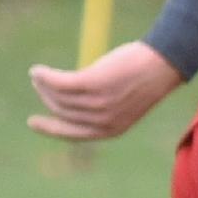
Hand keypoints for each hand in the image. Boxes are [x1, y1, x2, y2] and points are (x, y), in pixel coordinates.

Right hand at [29, 42, 180, 142]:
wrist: (164, 63)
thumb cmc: (145, 78)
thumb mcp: (125, 100)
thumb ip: (103, 108)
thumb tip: (74, 101)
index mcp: (112, 130)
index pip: (73, 134)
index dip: (50, 129)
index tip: (33, 122)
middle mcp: (104, 121)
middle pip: (62, 112)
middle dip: (46, 98)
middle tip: (39, 83)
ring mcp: (99, 103)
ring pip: (59, 97)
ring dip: (43, 84)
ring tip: (38, 74)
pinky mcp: (94, 83)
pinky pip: (60, 83)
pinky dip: (45, 76)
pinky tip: (38, 70)